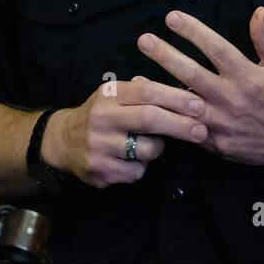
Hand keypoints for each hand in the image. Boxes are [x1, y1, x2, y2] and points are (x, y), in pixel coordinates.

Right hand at [42, 76, 207, 188]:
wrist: (62, 141)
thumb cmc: (100, 115)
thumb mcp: (115, 95)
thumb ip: (143, 92)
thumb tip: (181, 91)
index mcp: (109, 95)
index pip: (147, 92)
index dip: (176, 98)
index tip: (200, 105)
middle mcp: (101, 118)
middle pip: (150, 119)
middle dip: (180, 125)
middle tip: (202, 130)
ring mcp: (99, 146)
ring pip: (146, 150)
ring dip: (156, 149)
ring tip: (147, 144)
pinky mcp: (99, 171)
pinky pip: (136, 172)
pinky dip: (140, 167)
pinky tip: (128, 160)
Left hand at [137, 7, 263, 174]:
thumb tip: (258, 11)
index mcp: (248, 76)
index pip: (215, 48)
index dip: (192, 31)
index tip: (172, 17)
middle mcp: (233, 98)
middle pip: (193, 74)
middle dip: (166, 55)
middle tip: (144, 40)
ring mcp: (223, 123)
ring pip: (185, 105)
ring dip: (159, 91)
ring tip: (136, 79)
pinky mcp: (217, 144)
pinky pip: (188, 130)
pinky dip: (169, 120)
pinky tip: (152, 110)